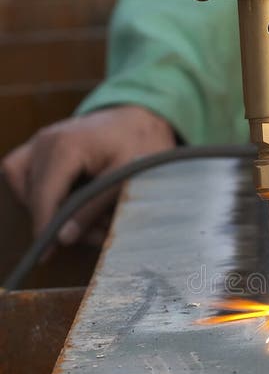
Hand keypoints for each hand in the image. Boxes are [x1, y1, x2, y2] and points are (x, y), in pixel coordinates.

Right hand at [1, 106, 176, 246]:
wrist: (140, 117)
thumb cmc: (141, 143)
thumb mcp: (126, 179)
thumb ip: (93, 208)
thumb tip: (63, 238)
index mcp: (67, 145)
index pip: (44, 195)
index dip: (45, 227)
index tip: (46, 256)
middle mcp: (45, 141)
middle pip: (35, 195)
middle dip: (60, 221)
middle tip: (95, 233)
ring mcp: (39, 142)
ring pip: (24, 187)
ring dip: (50, 208)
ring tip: (88, 218)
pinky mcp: (39, 147)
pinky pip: (22, 174)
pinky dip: (39, 194)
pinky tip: (68, 203)